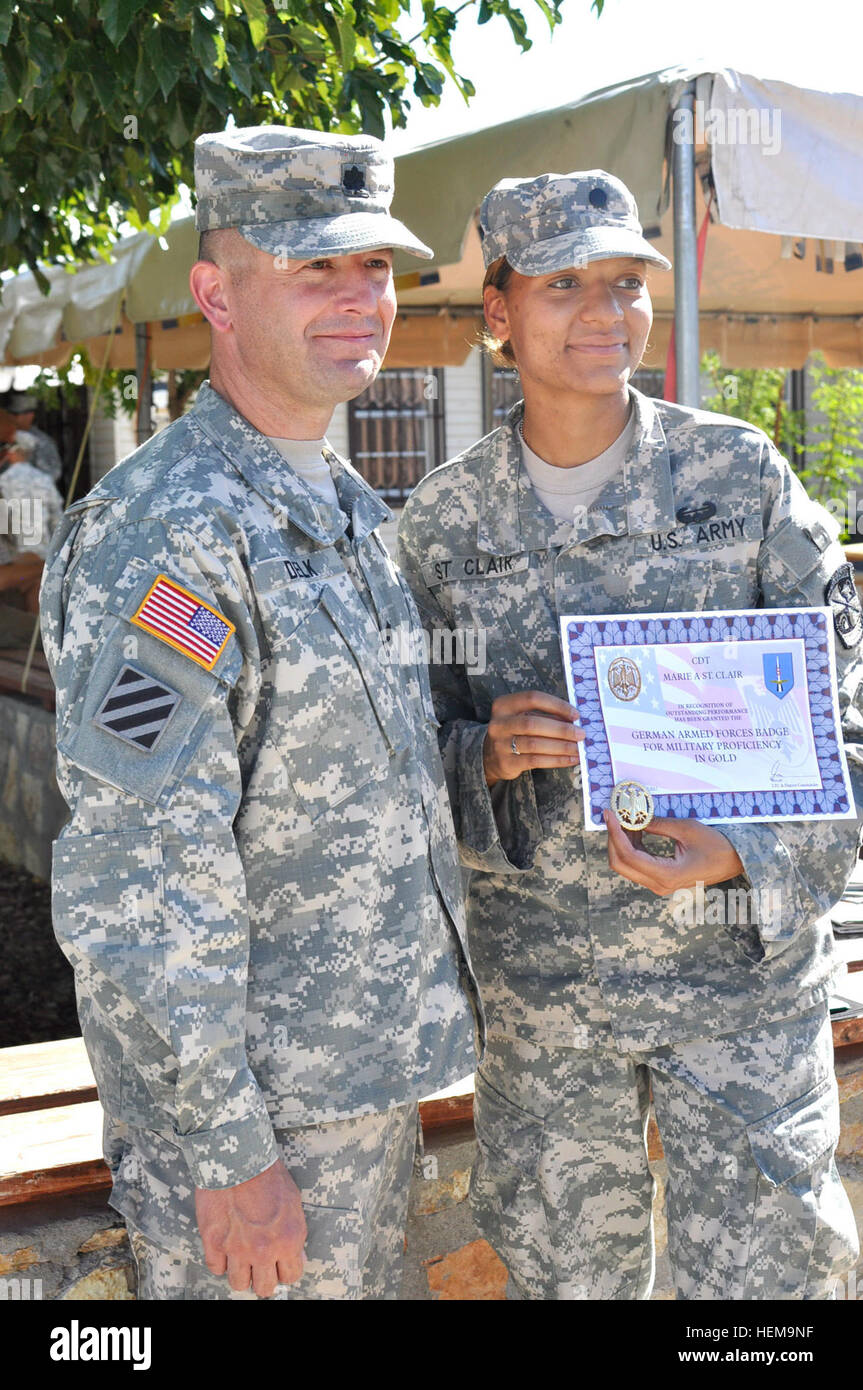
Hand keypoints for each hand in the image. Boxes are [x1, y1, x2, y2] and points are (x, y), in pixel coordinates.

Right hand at [195, 1157, 306, 1297]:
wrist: (238, 1159)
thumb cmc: (268, 1175)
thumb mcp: (294, 1202)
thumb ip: (294, 1234)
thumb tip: (297, 1257)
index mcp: (288, 1240)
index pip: (291, 1276)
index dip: (285, 1270)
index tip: (279, 1264)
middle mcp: (264, 1250)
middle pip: (264, 1288)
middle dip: (263, 1277)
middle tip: (259, 1265)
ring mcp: (237, 1250)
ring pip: (238, 1284)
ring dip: (241, 1272)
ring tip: (241, 1257)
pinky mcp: (214, 1243)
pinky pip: (216, 1268)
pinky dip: (219, 1261)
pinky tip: (224, 1247)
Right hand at [482, 691, 582, 787]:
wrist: (490, 756)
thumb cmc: (515, 732)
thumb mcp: (524, 717)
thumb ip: (546, 716)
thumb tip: (575, 721)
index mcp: (504, 705)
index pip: (532, 698)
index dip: (556, 705)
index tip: (575, 715)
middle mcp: (499, 723)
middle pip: (533, 723)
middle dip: (561, 729)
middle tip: (580, 734)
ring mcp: (501, 744)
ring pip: (535, 744)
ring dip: (561, 746)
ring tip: (578, 748)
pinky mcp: (507, 763)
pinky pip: (535, 761)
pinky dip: (556, 760)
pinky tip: (570, 759)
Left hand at [604, 811, 743, 895]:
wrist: (735, 861)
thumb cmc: (715, 845)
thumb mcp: (685, 829)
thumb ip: (657, 824)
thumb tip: (632, 817)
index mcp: (666, 875)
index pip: (628, 855)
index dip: (615, 834)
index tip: (609, 814)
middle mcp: (659, 884)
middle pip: (620, 864)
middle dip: (613, 839)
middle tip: (613, 816)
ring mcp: (659, 884)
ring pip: (626, 865)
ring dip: (621, 842)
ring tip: (626, 819)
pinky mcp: (661, 879)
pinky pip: (637, 864)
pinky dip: (631, 846)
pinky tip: (636, 829)